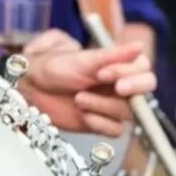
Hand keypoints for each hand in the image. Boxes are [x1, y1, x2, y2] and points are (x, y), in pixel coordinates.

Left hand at [19, 29, 156, 136]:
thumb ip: (112, 55)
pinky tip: (83, 115)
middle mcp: (119, 86)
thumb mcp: (82, 60)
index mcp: (118, 66)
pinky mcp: (102, 124)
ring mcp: (111, 107)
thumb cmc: (53, 68)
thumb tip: (139, 45)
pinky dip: (99, 123)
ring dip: (103, 106)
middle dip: (133, 90)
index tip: (104, 72)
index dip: (131, 73)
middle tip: (118, 88)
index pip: (143, 70)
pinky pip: (115, 130)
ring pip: (127, 113)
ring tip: (79, 99)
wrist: (31, 90)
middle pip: (144, 93)